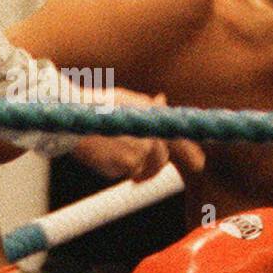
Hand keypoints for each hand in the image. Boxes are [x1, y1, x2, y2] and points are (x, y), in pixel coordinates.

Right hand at [72, 88, 204, 182]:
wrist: (73, 118)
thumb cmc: (94, 105)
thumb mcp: (124, 98)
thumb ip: (147, 103)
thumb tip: (162, 98)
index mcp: (153, 116)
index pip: (179, 138)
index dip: (191, 152)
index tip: (199, 164)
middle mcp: (153, 132)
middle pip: (160, 160)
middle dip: (152, 167)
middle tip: (139, 175)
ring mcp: (142, 150)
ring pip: (143, 169)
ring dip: (133, 169)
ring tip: (113, 159)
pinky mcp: (129, 165)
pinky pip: (126, 173)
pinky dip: (115, 168)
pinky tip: (102, 156)